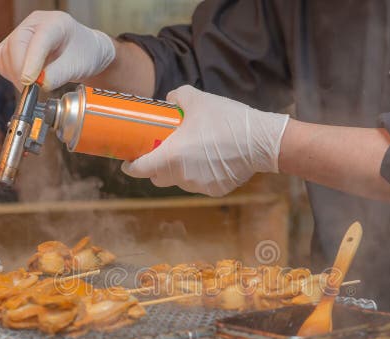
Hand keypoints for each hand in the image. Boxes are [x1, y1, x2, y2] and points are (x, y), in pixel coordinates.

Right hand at [0, 10, 114, 89]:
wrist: (86, 52)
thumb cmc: (85, 53)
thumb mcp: (78, 66)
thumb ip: (59, 75)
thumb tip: (40, 85)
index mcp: (55, 23)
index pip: (38, 40)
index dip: (31, 62)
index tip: (30, 81)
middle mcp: (35, 24)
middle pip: (16, 45)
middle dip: (20, 71)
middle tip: (30, 91)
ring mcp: (23, 33)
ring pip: (5, 53)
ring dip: (14, 74)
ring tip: (31, 88)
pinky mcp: (15, 45)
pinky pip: (3, 59)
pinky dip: (10, 73)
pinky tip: (25, 81)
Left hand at [121, 86, 289, 196]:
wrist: (261, 141)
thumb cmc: (227, 120)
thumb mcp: (198, 99)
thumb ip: (177, 98)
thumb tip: (170, 99)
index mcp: (171, 156)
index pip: (140, 169)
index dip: (130, 166)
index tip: (128, 160)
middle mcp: (182, 176)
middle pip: (158, 178)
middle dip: (155, 167)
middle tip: (161, 151)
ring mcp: (199, 186)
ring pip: (180, 181)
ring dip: (179, 170)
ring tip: (191, 152)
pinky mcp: (216, 190)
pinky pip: (200, 184)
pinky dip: (200, 174)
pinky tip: (211, 159)